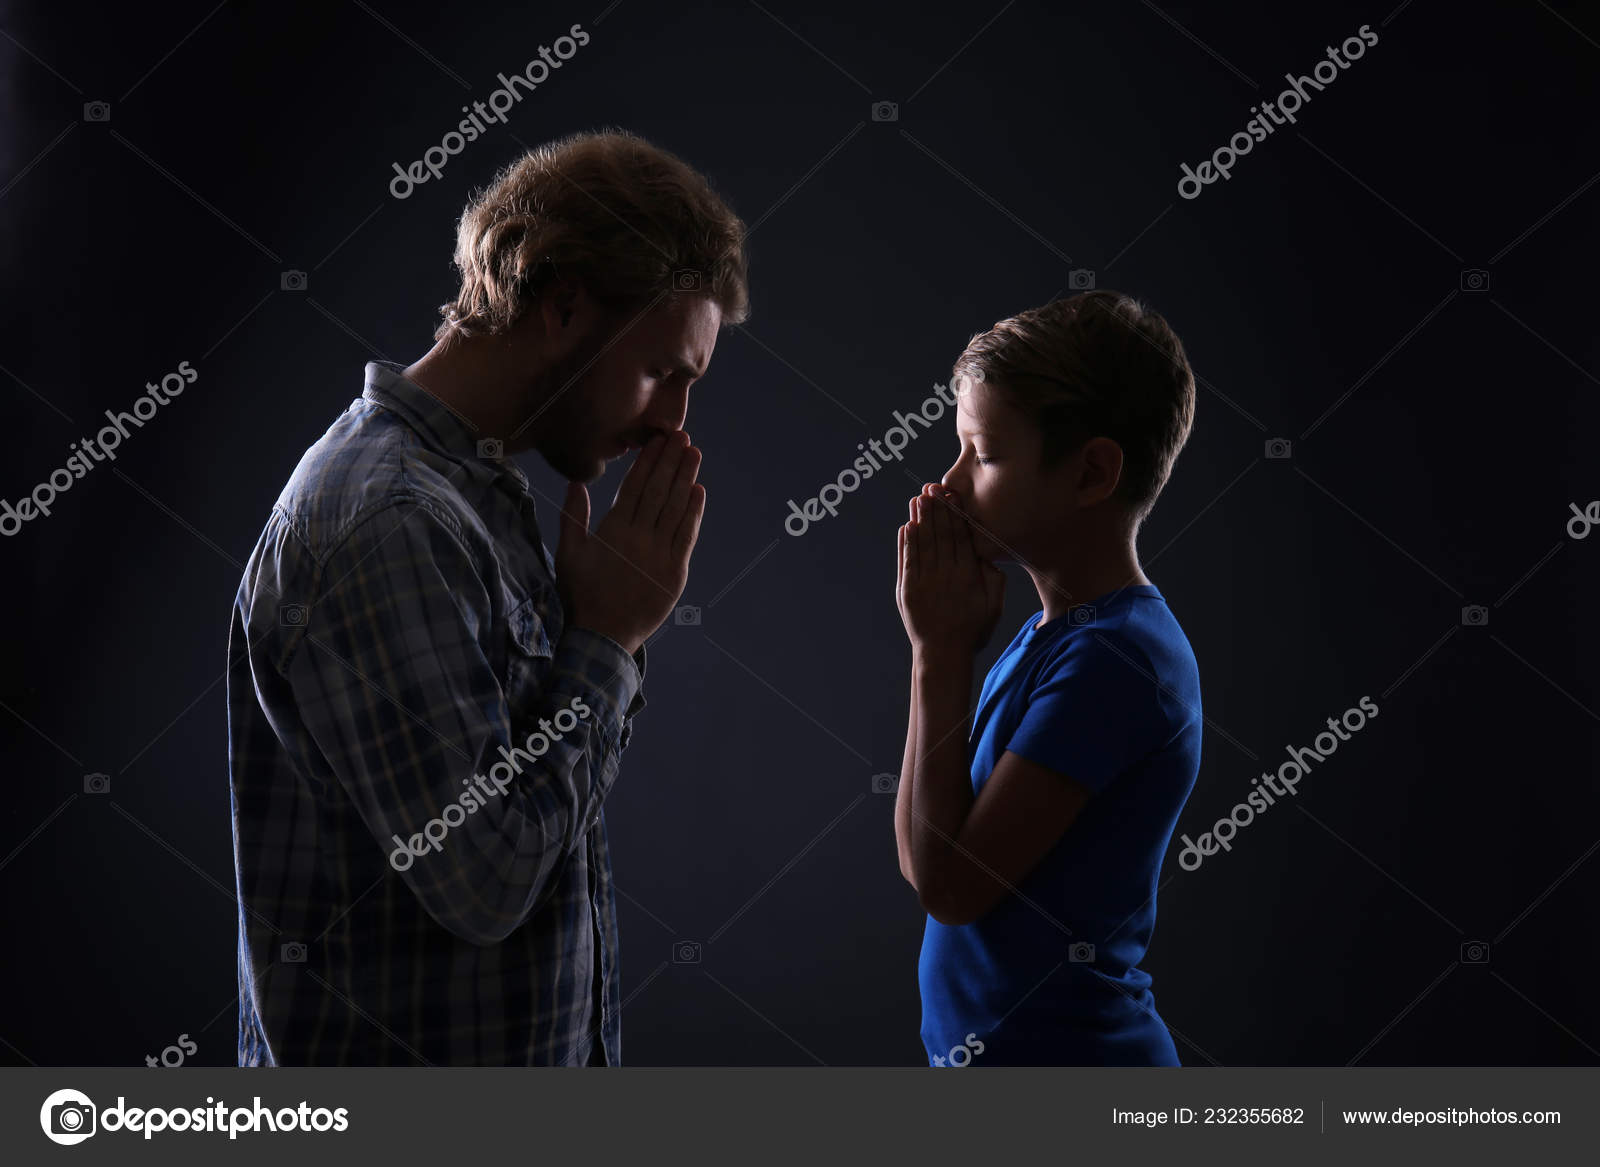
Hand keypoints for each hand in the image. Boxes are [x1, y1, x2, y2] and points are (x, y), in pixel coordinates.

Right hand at [555, 431, 704, 655]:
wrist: (603, 636)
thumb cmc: (581, 595)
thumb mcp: (569, 554)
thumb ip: (573, 517)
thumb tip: (577, 483)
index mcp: (614, 530)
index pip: (635, 487)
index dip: (649, 461)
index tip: (658, 441)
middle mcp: (639, 538)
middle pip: (659, 491)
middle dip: (671, 461)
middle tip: (683, 437)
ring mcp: (659, 554)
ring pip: (676, 508)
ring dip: (686, 479)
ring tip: (694, 454)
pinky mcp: (675, 571)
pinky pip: (687, 535)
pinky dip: (694, 513)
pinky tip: (699, 492)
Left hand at [897, 484, 1004, 657]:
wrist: (943, 654)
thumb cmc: (972, 631)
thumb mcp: (994, 606)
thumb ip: (993, 579)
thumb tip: (987, 554)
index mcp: (968, 576)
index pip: (961, 537)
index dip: (956, 515)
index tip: (952, 497)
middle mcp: (947, 575)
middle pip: (941, 535)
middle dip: (936, 510)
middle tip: (932, 489)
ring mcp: (926, 582)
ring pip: (924, 544)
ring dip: (920, 520)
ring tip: (918, 499)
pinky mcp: (908, 590)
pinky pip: (908, 560)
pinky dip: (907, 542)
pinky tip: (906, 526)